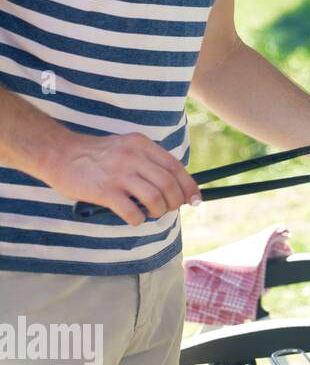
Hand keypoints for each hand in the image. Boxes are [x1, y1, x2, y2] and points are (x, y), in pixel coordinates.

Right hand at [39, 130, 199, 225]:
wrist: (59, 153)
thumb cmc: (97, 155)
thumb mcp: (127, 148)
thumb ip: (149, 162)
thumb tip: (176, 186)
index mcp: (142, 145)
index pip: (175, 167)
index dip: (189, 186)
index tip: (195, 200)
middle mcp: (133, 157)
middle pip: (168, 184)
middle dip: (175, 201)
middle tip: (169, 208)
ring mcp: (119, 174)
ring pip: (155, 198)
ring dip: (158, 211)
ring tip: (151, 213)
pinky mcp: (104, 191)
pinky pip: (131, 211)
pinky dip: (138, 219)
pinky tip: (134, 218)